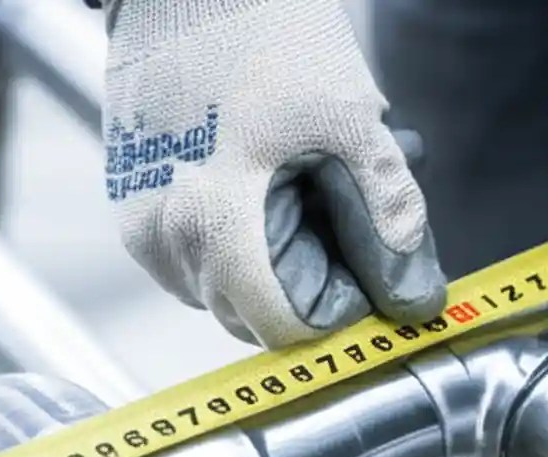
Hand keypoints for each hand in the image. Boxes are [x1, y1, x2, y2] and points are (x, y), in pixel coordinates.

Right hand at [100, 0, 445, 347]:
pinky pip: (199, 262)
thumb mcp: (351, 122)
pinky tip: (263, 180)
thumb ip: (386, 215)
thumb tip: (414, 297)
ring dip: (275, 262)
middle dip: (311, 279)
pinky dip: (239, 240)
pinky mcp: (133, 213)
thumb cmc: (266, 37)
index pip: (288, 328)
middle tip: (340, 206)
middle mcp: (167, 244)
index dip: (341, 304)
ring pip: (227, 293)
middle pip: (257, 317)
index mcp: (216, 226)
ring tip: (302, 182)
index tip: (365, 260)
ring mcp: (143, 232)